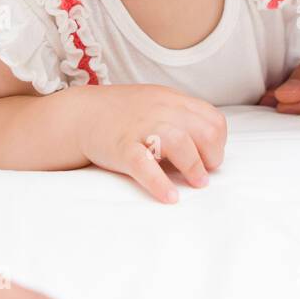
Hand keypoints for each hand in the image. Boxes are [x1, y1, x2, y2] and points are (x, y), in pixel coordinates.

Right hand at [75, 84, 226, 202]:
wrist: (81, 114)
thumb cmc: (123, 114)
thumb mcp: (157, 104)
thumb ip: (182, 118)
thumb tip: (208, 145)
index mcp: (172, 101)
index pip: (212, 118)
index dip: (218, 142)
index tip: (210, 158)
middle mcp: (161, 111)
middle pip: (203, 130)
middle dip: (212, 155)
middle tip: (204, 172)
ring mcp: (141, 128)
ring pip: (179, 142)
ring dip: (194, 166)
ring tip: (197, 183)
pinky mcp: (122, 147)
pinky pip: (144, 165)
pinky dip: (160, 183)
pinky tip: (170, 197)